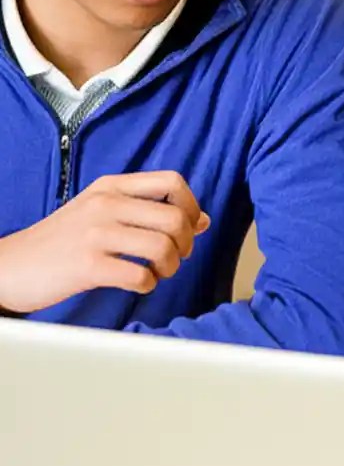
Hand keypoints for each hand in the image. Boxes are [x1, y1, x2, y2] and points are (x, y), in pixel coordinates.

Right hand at [0, 171, 208, 312]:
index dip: (191, 206)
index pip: (173, 181)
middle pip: (175, 218)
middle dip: (186, 244)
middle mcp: (105, 204)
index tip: (188, 227)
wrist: (11, 266)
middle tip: (175, 257)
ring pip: (163, 247)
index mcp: (111, 186)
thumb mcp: (101, 211)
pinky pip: (140, 276)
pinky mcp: (86, 266)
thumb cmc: (63, 241)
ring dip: (170, 267)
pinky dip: (147, 284)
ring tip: (157, 273)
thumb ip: (148, 210)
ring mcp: (95, 234)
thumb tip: (202, 220)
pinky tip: (138, 284)